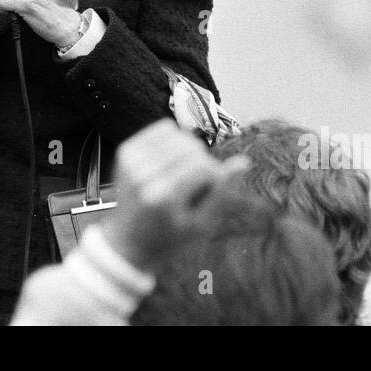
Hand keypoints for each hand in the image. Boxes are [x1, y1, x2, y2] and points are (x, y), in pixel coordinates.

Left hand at [100, 120, 246, 271]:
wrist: (128, 241)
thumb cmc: (168, 238)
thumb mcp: (200, 225)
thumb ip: (222, 193)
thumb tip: (244, 162)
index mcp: (162, 196)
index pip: (203, 166)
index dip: (215, 176)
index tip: (210, 192)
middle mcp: (144, 174)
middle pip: (192, 147)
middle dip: (202, 162)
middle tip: (196, 185)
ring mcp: (132, 160)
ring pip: (179, 135)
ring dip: (189, 151)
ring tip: (184, 173)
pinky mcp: (126, 151)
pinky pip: (163, 129)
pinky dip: (174, 140)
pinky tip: (172, 161)